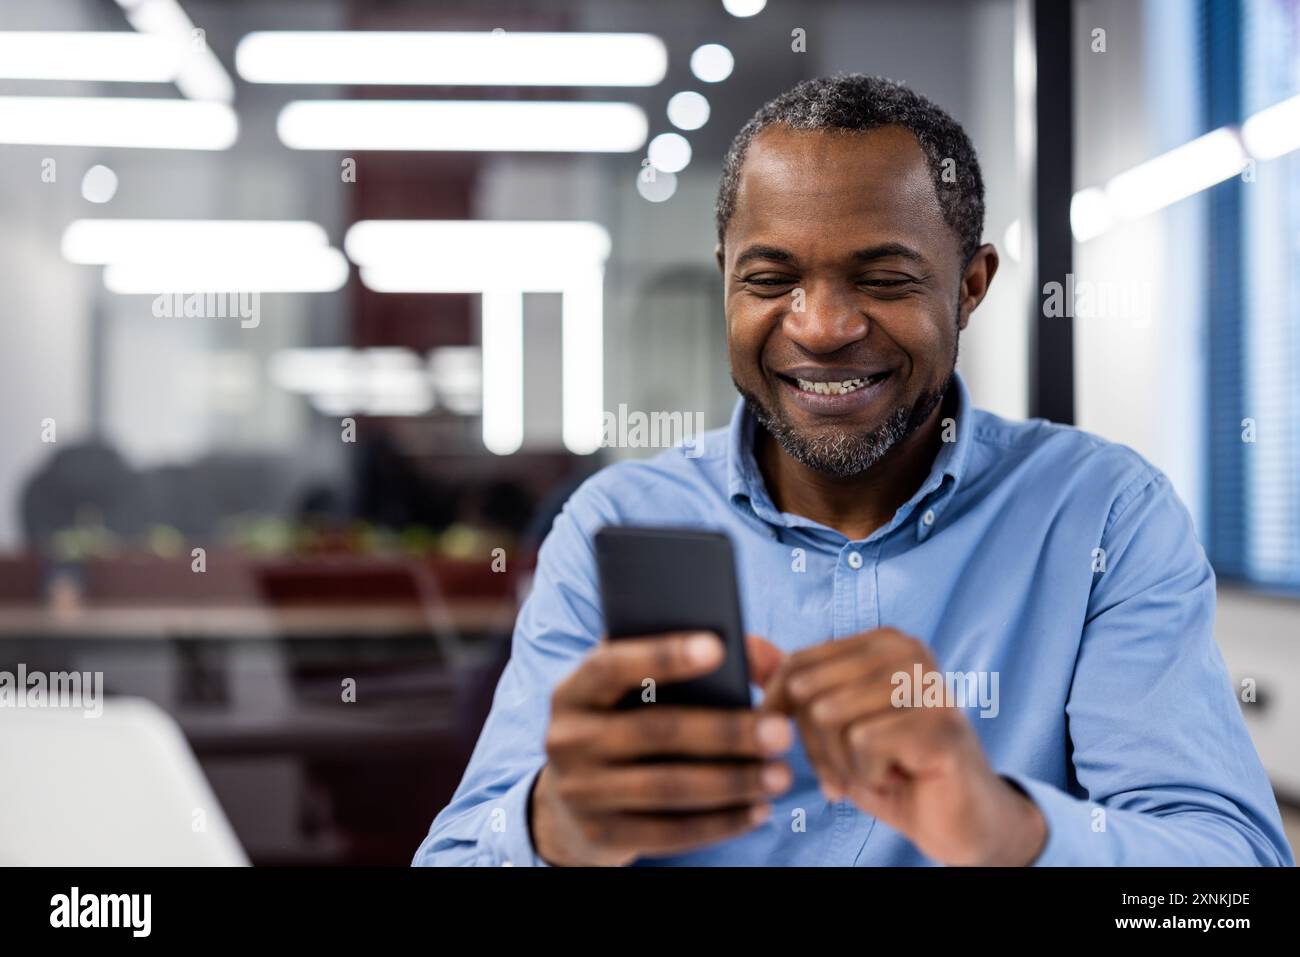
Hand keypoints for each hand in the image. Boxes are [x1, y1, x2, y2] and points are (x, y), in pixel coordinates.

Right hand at [530, 632, 793, 865]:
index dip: (662, 655)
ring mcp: (582, 792)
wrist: (568, 806)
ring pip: (668, 786)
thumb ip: (685, 660)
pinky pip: (670, 832)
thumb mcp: (632, 691)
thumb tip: (756, 649)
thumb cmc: (621, 726)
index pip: (611, 666)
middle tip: (780, 731)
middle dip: (725, 731)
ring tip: (781, 774)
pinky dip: (720, 822)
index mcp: (574, 691)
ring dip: (733, 781)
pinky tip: (758, 810)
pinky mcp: (603, 836)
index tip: (717, 647)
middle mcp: (569, 740)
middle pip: (654, 731)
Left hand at [763, 628, 1046, 865]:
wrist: (958, 821)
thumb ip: (794, 686)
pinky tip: (899, 777)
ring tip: (878, 770)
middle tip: (853, 765)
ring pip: (829, 717)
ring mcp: (928, 681)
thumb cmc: (892, 769)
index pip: (796, 665)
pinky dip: (868, 776)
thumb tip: (748, 646)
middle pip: (807, 692)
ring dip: (843, 764)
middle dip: (816, 745)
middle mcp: (907, 649)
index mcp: (882, 640)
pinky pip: (862, 744)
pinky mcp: (940, 721)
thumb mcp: (832, 727)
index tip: (807, 745)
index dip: (782, 715)